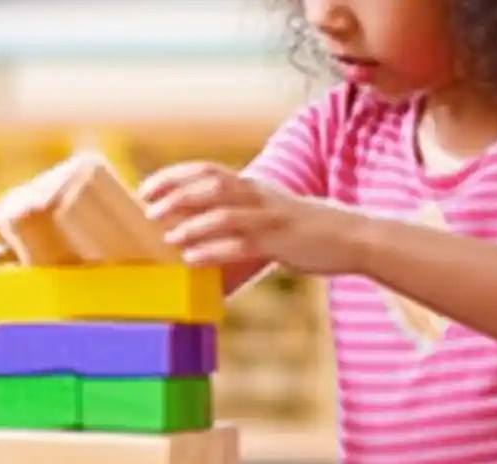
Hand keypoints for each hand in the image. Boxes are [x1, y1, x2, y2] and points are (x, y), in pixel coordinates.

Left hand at [139, 161, 368, 275]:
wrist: (352, 237)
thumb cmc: (304, 231)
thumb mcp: (267, 215)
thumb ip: (236, 220)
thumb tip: (197, 240)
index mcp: (252, 186)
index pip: (206, 170)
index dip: (173, 176)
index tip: (144, 188)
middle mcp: (257, 196)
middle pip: (210, 185)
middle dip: (175, 195)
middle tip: (147, 211)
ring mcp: (269, 217)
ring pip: (225, 212)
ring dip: (192, 223)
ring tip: (167, 236)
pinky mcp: (279, 241)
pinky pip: (242, 244)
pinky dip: (214, 250)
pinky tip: (192, 259)